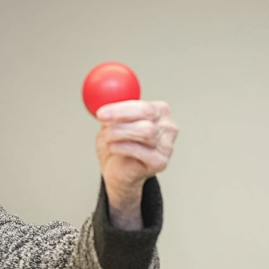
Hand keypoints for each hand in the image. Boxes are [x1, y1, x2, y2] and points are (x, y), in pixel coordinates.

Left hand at [95, 100, 176, 229]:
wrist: (116, 171)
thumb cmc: (116, 145)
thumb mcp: (111, 123)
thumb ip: (112, 109)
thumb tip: (102, 96)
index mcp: (159, 111)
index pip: (144, 105)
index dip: (121, 108)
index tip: (101, 112)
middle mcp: (168, 126)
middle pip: (147, 114)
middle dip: (121, 115)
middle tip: (102, 118)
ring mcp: (167, 145)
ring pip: (145, 131)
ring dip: (119, 133)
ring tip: (107, 138)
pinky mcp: (161, 161)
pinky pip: (141, 151)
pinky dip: (122, 147)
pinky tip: (113, 148)